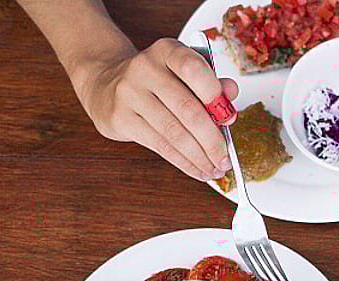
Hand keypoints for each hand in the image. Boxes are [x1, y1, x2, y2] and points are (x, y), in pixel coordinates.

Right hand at [71, 38, 238, 181]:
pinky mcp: (121, 118)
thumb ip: (210, 83)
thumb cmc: (156, 82)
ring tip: (215, 170)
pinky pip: (160, 146)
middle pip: (188, 109)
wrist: (107, 85)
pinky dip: (184, 163)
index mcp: (167, 51)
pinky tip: (197, 170)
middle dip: (212, 141)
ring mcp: (129, 93)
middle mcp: (145, 68)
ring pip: (174, 133)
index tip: (230, 118)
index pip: (193, 69)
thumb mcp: (183, 74)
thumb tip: (231, 94)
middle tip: (225, 159)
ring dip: (200, 158)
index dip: (215, 95)